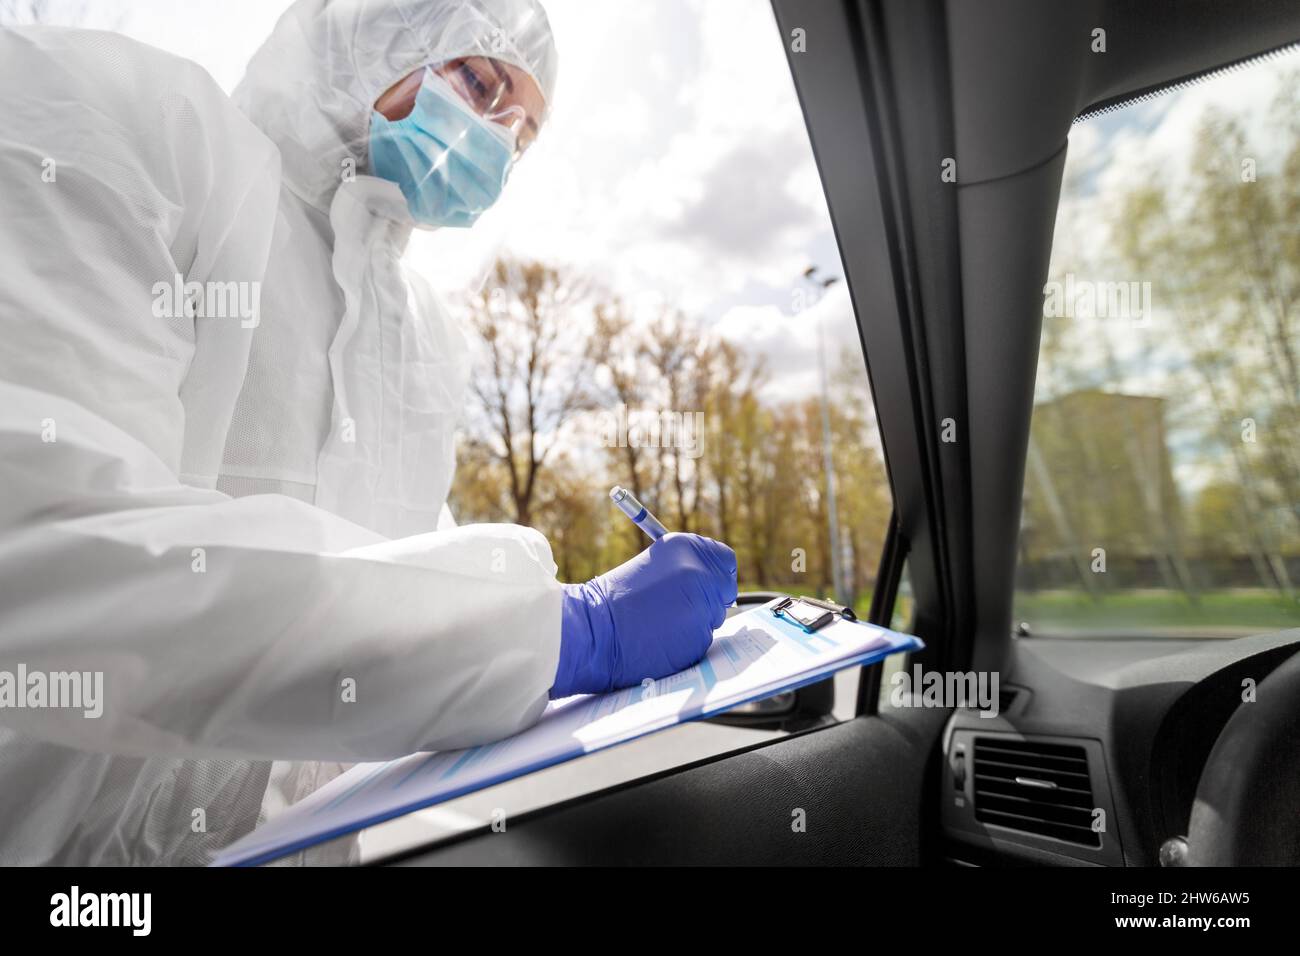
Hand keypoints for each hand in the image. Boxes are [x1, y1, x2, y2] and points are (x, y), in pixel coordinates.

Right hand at [551, 532, 737, 697]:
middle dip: (709, 600)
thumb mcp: (653, 565)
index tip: (708, 584)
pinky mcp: (699, 637)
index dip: (717, 575)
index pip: (725, 560)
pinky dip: (686, 642)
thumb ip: (686, 568)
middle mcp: (700, 573)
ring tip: (660, 623)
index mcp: (686, 547)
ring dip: (695, 623)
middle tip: (681, 608)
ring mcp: (702, 606)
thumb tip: (712, 581)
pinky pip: (702, 641)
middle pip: (725, 590)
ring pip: (713, 618)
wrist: (592, 630)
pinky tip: (660, 639)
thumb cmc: (614, 599)